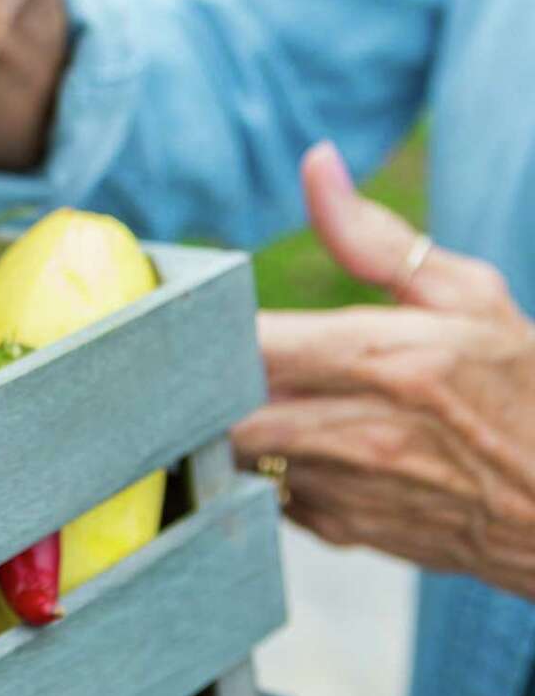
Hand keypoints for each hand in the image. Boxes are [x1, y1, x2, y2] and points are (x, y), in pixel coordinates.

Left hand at [233, 142, 534, 595]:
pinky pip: (264, 494)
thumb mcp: (469, 295)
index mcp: (386, 359)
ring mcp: (349, 490)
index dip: (202, 328)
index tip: (193, 312)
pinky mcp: (342, 532)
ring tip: (237, 395)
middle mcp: (360, 430)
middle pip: (218, 410)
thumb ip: (374, 237)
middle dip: (196, 384)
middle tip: (197, 358)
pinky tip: (286, 443)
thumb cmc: (525, 387)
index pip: (246, 343)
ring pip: (233, 455)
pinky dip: (258, 467)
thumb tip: (316, 163)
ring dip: (222, 425)